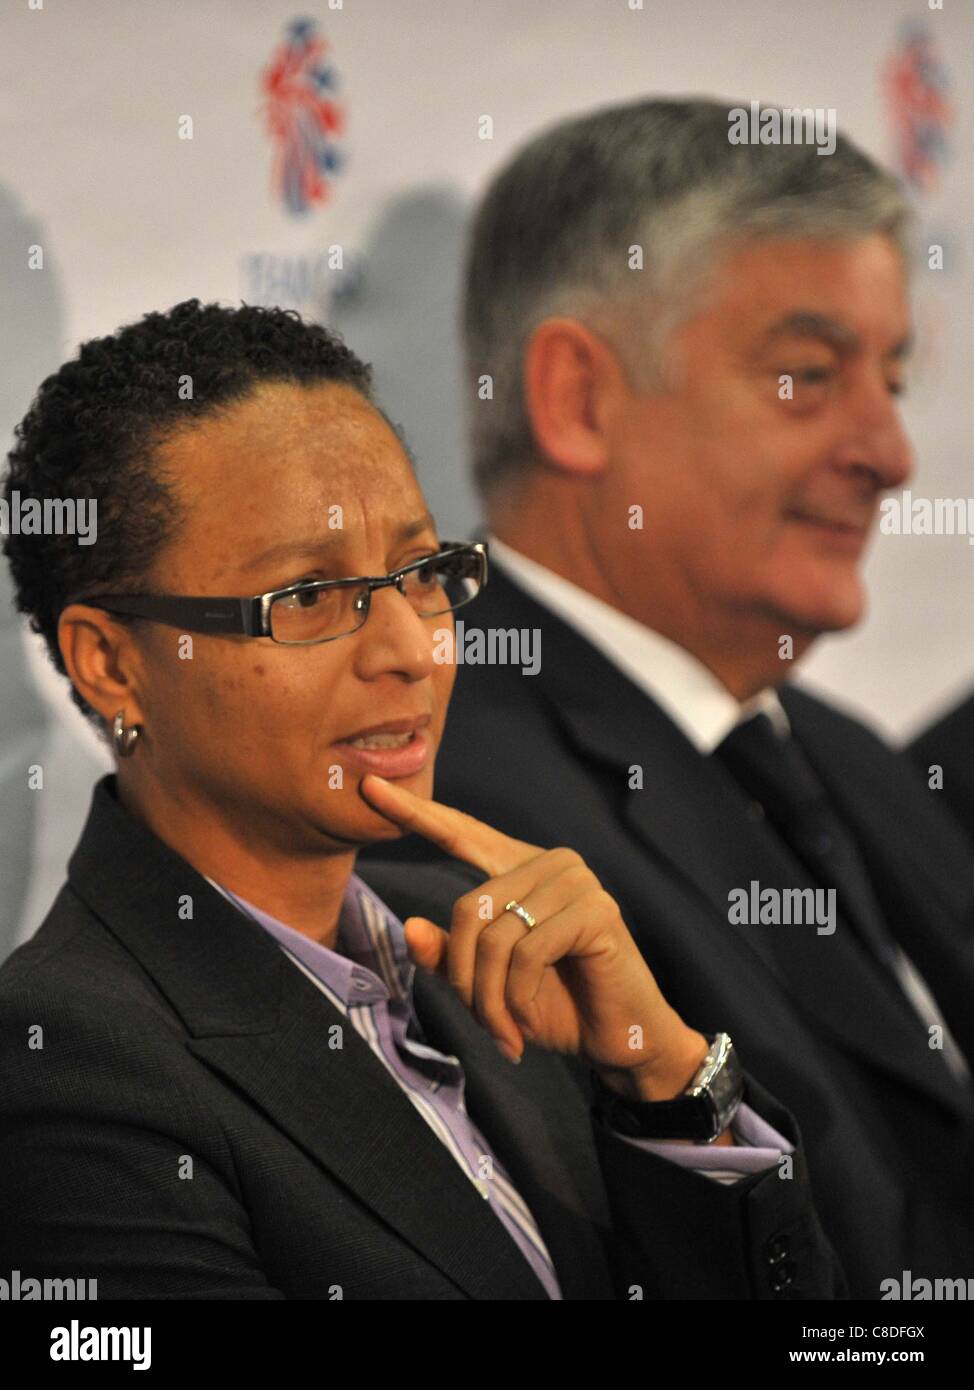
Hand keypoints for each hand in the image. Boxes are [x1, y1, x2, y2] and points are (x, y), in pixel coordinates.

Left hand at [359, 774, 709, 1101]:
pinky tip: (524, 1026)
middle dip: (465, 978)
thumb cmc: (555, 1005)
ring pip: (494, 934)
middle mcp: (550, 863)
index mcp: (520, 868)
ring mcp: (577, 882)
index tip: (366, 789)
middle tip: (483, 1024)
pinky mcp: (596, 910)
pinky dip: (515, 999)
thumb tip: (408, 926)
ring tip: (503, 1031)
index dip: (414, 813)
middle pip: (467, 908)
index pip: (462, 832)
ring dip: (489, 998)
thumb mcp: (489, 984)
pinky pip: (527, 952)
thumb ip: (449, 955)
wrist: (620, 1040)